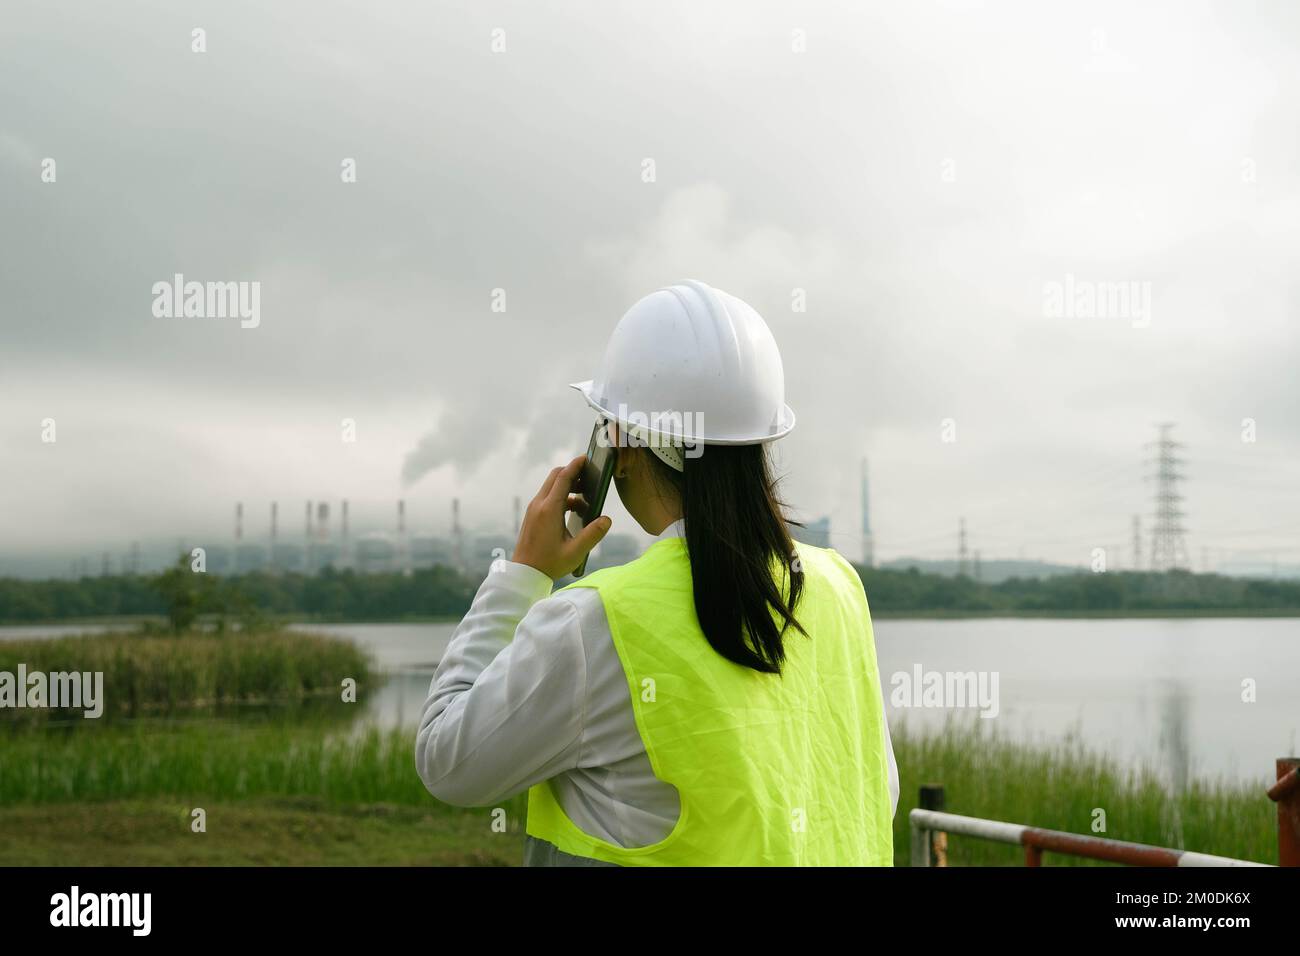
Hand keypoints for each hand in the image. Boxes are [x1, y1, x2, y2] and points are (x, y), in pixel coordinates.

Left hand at [512, 455, 611, 579]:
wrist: (524, 574)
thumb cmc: (549, 564)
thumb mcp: (575, 552)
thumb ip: (593, 535)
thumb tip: (607, 519)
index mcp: (549, 509)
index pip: (563, 478)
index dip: (576, 465)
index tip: (587, 458)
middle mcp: (539, 505)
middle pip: (555, 477)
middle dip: (572, 473)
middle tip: (589, 477)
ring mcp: (533, 509)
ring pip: (551, 487)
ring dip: (568, 488)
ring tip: (585, 503)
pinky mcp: (532, 515)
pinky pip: (548, 497)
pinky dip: (562, 498)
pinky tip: (573, 513)